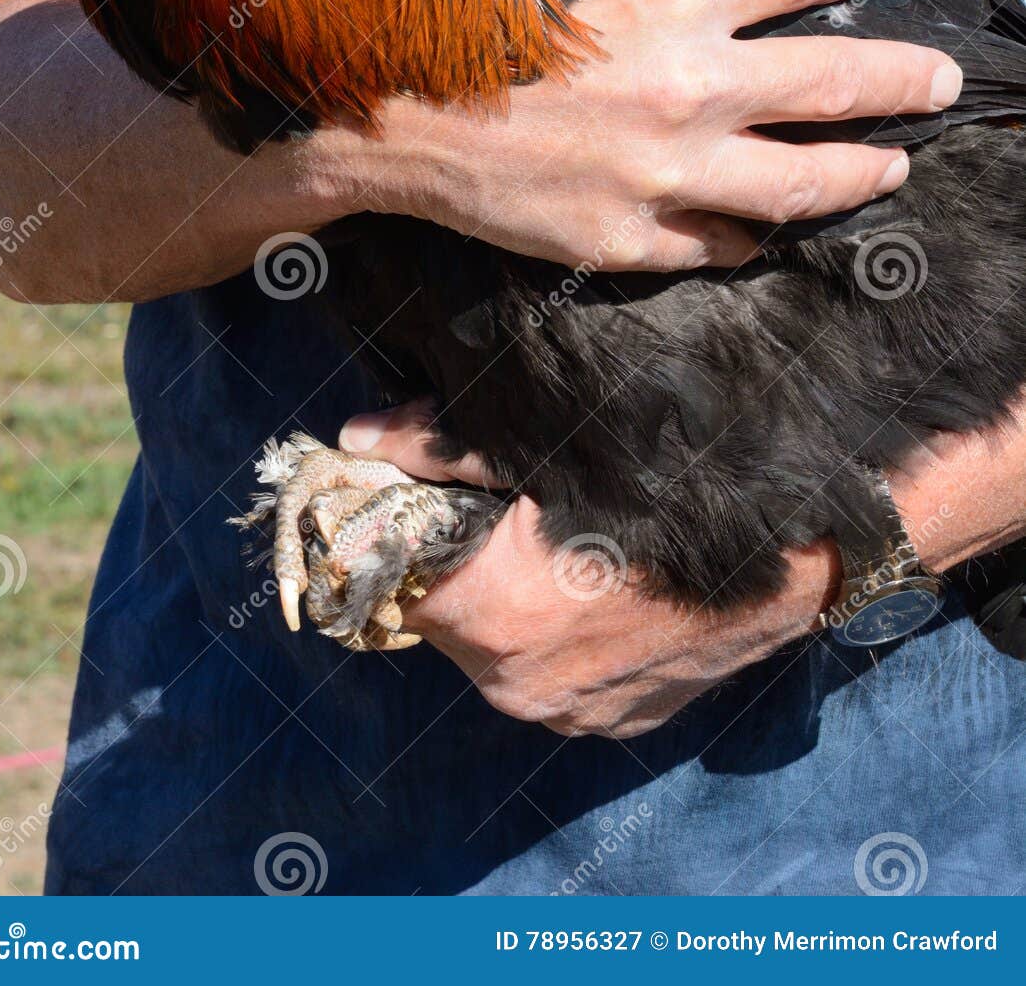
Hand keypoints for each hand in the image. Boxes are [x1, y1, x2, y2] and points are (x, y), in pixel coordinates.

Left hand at [339, 397, 1025, 736]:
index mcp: (491, 613)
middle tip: (486, 504)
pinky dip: (552, 634)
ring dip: (499, 597)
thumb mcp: (550, 444)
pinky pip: (551, 676)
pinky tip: (594, 585)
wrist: (802, 547)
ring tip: (549, 542)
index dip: (391, 521)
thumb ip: (440, 447)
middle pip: (437, 612)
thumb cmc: (675, 481)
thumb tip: (358, 434)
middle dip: (446, 557)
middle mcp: (518, 685)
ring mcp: (569, 715)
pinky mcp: (612, 725)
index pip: (388, 571)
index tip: (408, 489)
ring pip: (491, 647)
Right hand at [355, 0, 961, 270]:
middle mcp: (692, 89)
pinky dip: (756, 232)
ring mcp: (666, 175)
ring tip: (893, 165)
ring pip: (806, 182)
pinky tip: (773, 226)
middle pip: (842, 83)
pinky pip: (723, 244)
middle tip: (943, 82)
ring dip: (863, 170)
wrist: (380, 111)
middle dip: (907, 79)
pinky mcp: (630, 238)